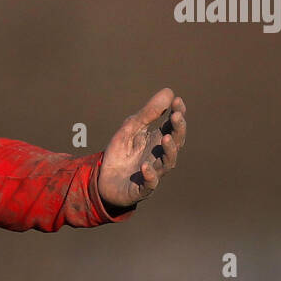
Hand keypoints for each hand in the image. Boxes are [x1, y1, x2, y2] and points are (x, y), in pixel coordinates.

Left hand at [97, 88, 186, 210]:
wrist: (102, 179)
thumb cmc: (120, 153)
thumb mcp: (130, 128)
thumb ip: (148, 113)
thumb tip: (169, 92)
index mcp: (157, 140)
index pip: (173, 126)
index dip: (178, 114)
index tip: (177, 101)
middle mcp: (159, 156)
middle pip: (176, 143)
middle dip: (178, 130)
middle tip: (176, 116)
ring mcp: (153, 173)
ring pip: (167, 163)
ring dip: (169, 150)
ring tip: (166, 138)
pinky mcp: (141, 189)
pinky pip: (150, 184)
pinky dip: (150, 175)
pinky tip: (145, 166)